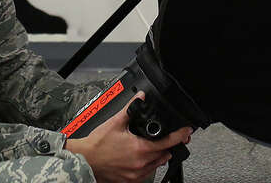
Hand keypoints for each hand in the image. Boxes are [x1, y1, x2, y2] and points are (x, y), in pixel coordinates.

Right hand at [65, 93, 191, 182]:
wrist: (83, 160)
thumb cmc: (97, 144)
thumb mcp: (115, 122)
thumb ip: (131, 109)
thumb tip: (140, 97)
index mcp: (140, 149)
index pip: (168, 142)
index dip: (180, 136)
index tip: (187, 131)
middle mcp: (140, 164)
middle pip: (164, 154)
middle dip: (168, 145)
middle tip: (169, 137)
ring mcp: (135, 174)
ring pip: (156, 164)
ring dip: (158, 155)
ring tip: (154, 146)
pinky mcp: (129, 180)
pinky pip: (145, 174)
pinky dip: (148, 165)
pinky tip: (142, 158)